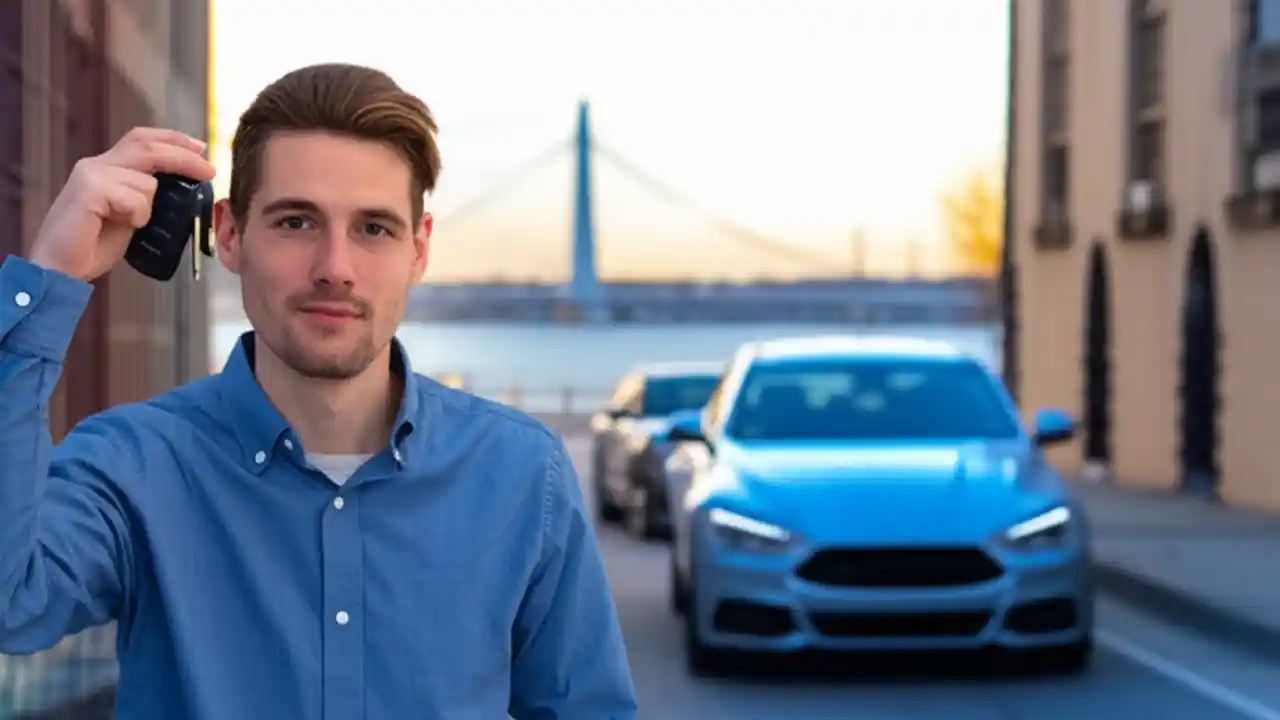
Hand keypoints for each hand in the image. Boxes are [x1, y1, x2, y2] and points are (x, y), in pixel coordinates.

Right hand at [27, 127, 214, 282]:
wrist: (59, 267)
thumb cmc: (93, 245)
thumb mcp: (130, 215)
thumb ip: (147, 196)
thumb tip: (184, 185)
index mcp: (106, 167)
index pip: (141, 139)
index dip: (172, 139)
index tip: (200, 148)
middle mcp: (96, 165)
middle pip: (148, 146)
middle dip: (183, 156)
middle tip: (209, 170)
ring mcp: (90, 175)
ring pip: (147, 182)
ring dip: (149, 208)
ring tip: (129, 225)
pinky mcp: (89, 190)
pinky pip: (135, 199)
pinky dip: (138, 216)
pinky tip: (120, 226)